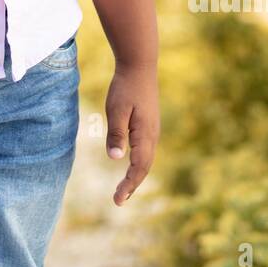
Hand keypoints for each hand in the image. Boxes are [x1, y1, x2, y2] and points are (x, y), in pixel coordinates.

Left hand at [105, 63, 159, 205]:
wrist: (139, 66)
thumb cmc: (125, 87)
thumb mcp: (116, 110)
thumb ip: (116, 134)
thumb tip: (115, 159)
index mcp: (145, 135)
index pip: (138, 168)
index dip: (128, 185)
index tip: (117, 200)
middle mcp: (152, 136)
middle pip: (144, 167)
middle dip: (132, 185)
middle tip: (118, 200)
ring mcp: (152, 130)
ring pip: (146, 160)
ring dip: (135, 176)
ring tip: (123, 189)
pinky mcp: (149, 125)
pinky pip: (145, 150)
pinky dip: (138, 164)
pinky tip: (130, 165)